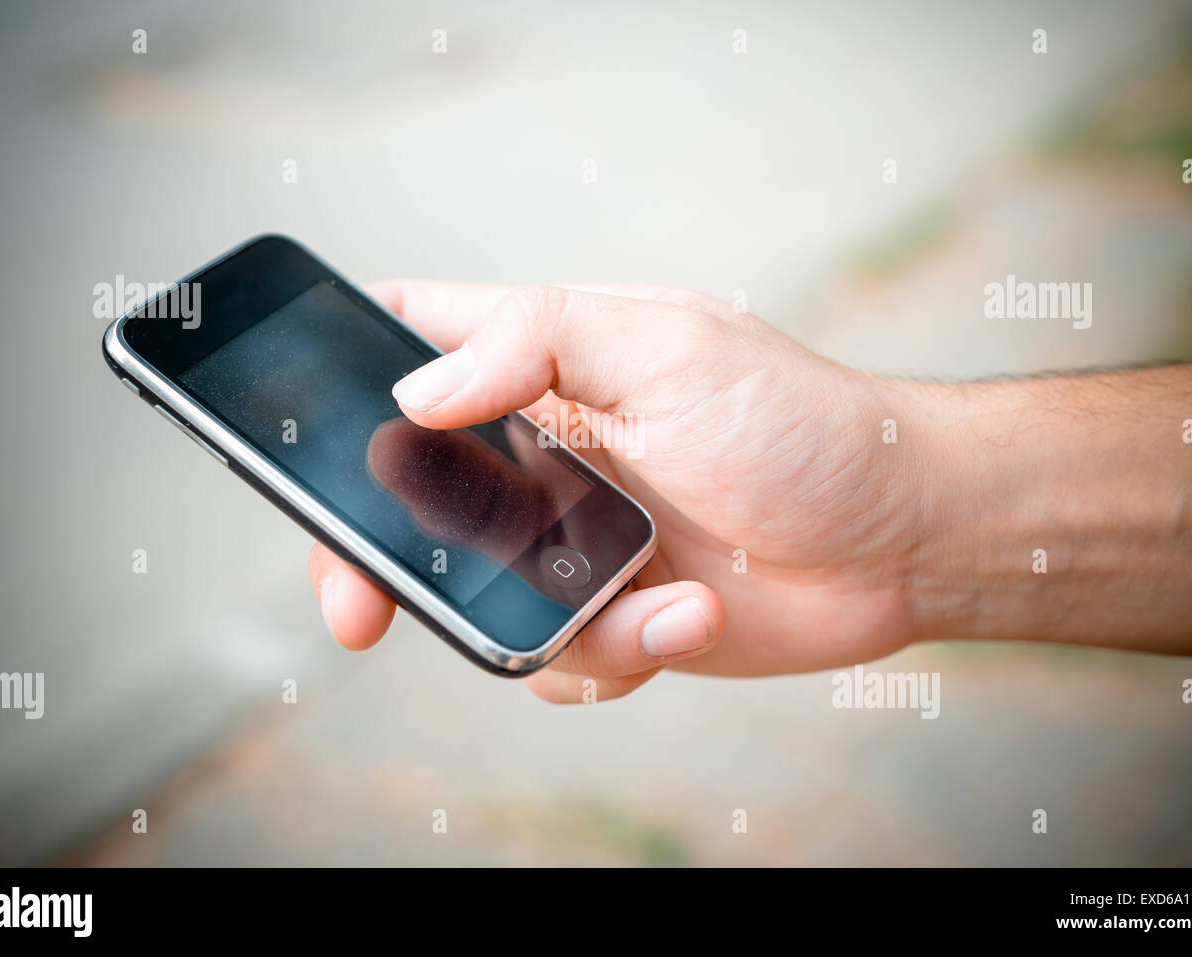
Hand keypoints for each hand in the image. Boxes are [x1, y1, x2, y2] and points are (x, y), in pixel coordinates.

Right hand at [308, 281, 929, 700]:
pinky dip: (619, 652)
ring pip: (478, 597)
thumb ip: (537, 341)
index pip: (412, 343)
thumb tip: (416, 394)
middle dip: (376, 556)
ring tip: (661, 595)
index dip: (341, 374)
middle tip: (357, 605)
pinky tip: (694, 617)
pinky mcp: (611, 609)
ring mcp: (573, 534)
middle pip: (408, 493)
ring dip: (550, 619)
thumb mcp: (671, 348)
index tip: (291, 435)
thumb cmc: (802, 424)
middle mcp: (546, 449)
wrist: (900, 539)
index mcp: (548, 363)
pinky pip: (559, 656)